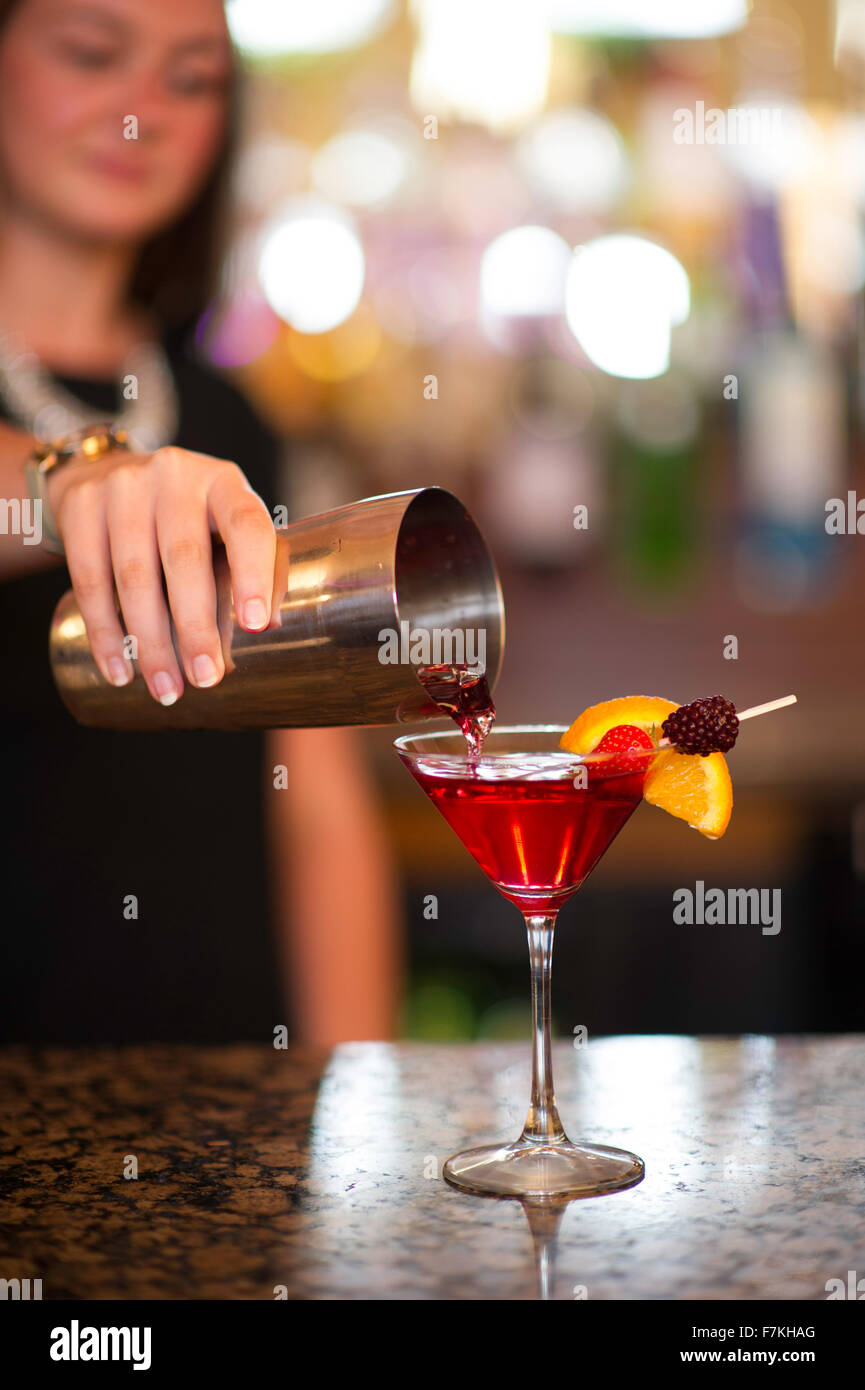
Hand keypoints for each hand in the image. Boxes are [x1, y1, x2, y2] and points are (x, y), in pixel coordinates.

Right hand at [46, 445, 276, 704]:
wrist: (105, 474)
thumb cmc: (185, 515)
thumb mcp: (223, 524)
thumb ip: (254, 566)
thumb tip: (272, 627)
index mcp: (223, 482)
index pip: (246, 524)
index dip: (254, 574)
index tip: (256, 625)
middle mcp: (173, 476)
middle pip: (185, 558)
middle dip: (195, 628)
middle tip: (206, 678)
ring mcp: (122, 487)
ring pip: (134, 577)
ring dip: (150, 643)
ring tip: (166, 689)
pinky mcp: (80, 507)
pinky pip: (89, 581)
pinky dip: (105, 634)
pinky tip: (118, 670)